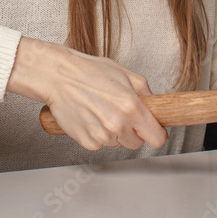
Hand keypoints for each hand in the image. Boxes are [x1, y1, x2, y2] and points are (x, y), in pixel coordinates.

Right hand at [6, 37, 167, 150]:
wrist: (59, 77)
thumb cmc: (89, 72)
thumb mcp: (126, 74)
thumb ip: (146, 93)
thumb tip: (156, 108)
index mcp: (132, 107)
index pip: (156, 138)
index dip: (157, 134)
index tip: (154, 131)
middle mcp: (118, 124)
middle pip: (137, 143)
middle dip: (133, 131)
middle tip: (121, 114)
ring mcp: (101, 135)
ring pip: (117, 144)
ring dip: (114, 133)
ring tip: (102, 111)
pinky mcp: (87, 142)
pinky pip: (100, 145)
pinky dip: (98, 135)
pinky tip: (91, 118)